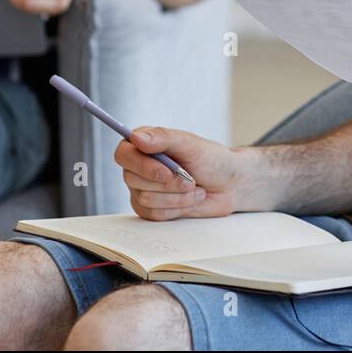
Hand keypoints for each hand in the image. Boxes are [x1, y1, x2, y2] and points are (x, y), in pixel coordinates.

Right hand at [115, 127, 246, 220]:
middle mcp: (138, 166)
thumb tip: (136, 137)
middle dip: (168, 183)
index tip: (167, 171)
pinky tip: (190, 199)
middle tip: (191, 179)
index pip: (123, 154)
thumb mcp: (190, 143)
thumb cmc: (211, 159)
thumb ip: (163, 138)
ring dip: (176, 196)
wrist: (228, 185)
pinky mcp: (150, 209)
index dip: (142, 166)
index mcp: (143, 145)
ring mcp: (142, 189)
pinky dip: (177, 208)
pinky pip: (154, 215)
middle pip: (132, 180)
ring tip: (194, 188)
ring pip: (145, 199)